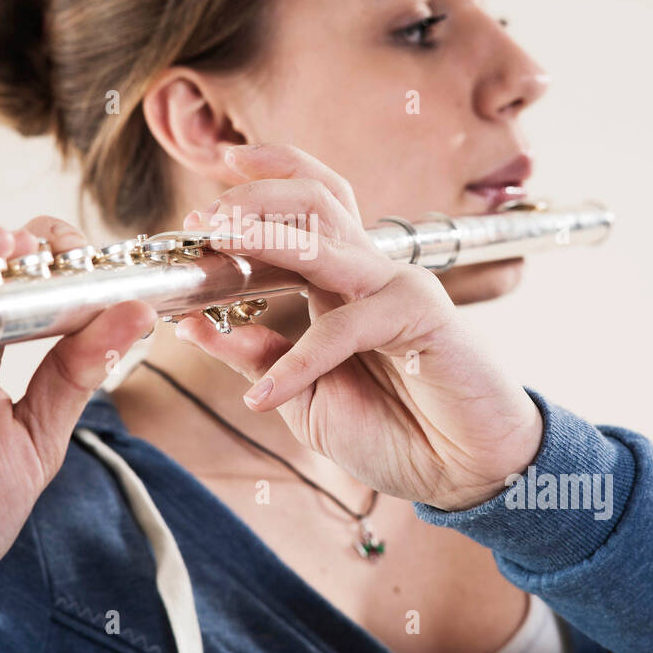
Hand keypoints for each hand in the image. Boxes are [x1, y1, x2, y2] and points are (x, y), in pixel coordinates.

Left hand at [177, 144, 542, 511]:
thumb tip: (190, 324)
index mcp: (338, 282)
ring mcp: (397, 287)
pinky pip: (344, 327)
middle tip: (202, 218)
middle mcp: (367, 274)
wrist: (462, 472)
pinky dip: (298, 360)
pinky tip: (265, 395)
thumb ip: (256, 356)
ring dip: (265, 236)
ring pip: (326, 241)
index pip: (304, 207)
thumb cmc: (394, 430)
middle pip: (314, 199)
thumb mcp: (303, 396)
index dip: (260, 183)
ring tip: (218, 240)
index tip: (210, 180)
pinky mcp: (422, 316)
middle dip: (254, 197)